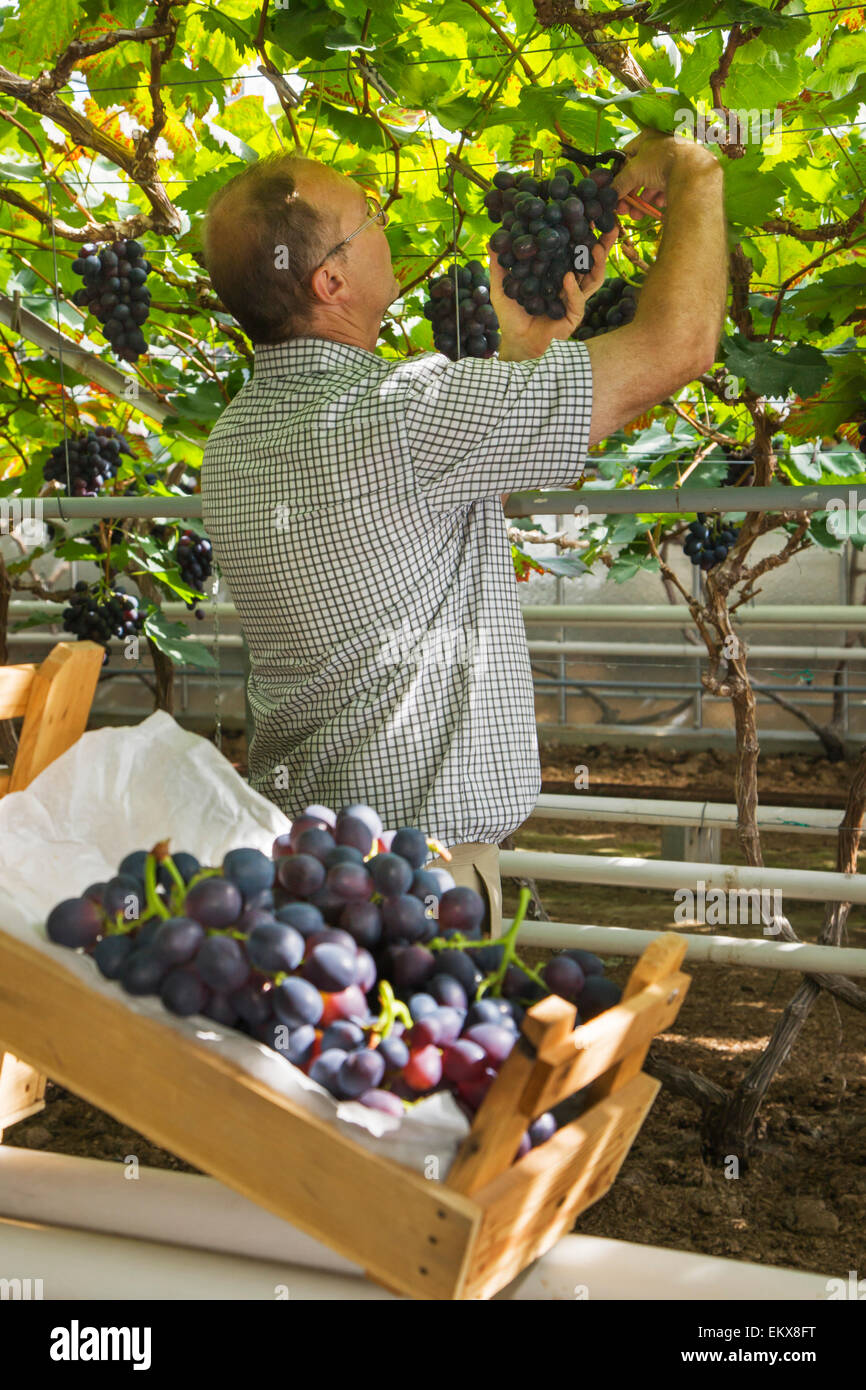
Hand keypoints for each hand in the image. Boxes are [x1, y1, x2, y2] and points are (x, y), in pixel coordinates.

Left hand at [489, 225, 618, 361]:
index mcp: (558, 274)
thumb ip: (500, 265)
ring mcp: (575, 300)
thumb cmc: (512, 316)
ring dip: (596, 262)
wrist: (516, 342)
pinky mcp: (574, 316)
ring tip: (596, 246)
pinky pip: (577, 300)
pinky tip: (568, 276)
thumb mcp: (503, 286)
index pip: (572, 251)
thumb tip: (493, 239)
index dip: (581, 235)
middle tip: (609, 225)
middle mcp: (571, 285)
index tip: (586, 215)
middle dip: (602, 244)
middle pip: (591, 262)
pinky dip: (573, 288)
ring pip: (593, 279)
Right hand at [612, 130, 718, 215]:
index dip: (618, 173)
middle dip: (631, 193)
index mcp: (648, 137)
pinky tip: (657, 206)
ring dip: (643, 200)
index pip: (626, 155)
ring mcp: (673, 160)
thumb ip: (619, 183)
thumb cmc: (661, 162)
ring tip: (638, 214)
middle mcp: (661, 146)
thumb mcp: (634, 171)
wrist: (692, 171)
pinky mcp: (683, 174)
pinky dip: (659, 197)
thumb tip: (610, 195)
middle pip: (639, 172)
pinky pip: (667, 187)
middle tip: (624, 209)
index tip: (614, 189)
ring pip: (652, 182)